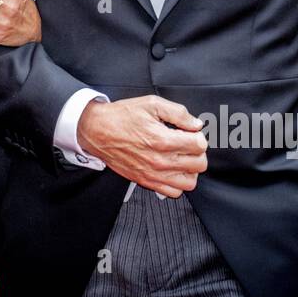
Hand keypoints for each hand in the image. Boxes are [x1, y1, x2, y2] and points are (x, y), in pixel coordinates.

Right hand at [76, 96, 206, 198]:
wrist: (97, 131)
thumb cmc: (121, 117)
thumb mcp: (151, 104)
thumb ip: (178, 112)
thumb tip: (195, 124)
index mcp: (162, 139)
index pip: (200, 145)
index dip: (197, 135)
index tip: (190, 132)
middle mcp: (160, 160)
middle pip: (199, 164)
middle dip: (197, 151)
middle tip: (187, 143)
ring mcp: (153, 174)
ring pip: (190, 181)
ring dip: (190, 169)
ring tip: (181, 157)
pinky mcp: (146, 182)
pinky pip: (173, 192)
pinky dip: (177, 182)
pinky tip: (172, 169)